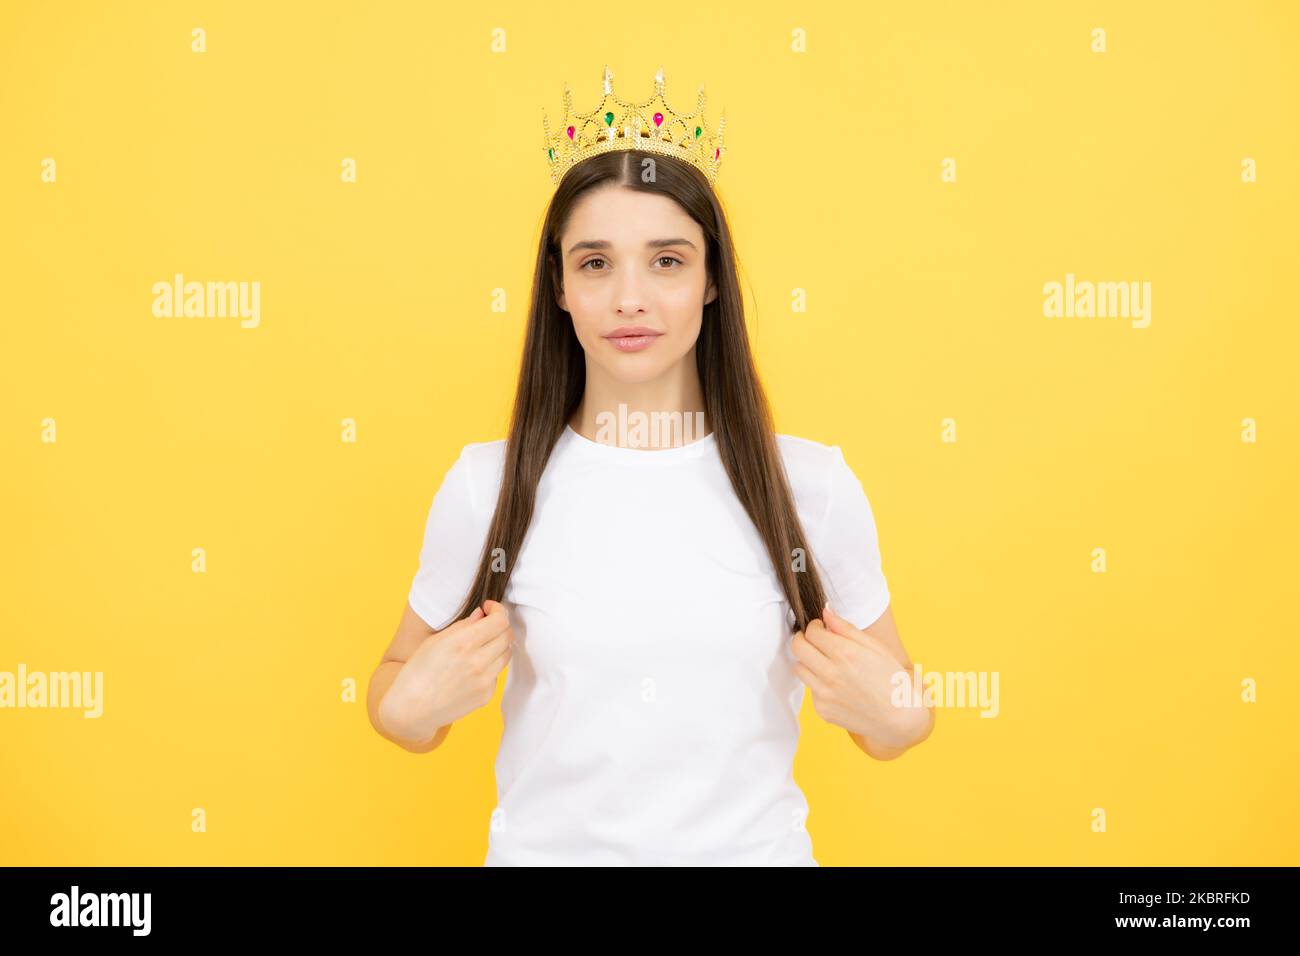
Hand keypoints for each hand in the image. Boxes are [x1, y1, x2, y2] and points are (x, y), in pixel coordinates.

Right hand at [385, 599, 513, 741]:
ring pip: (506, 654)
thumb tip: (482, 615)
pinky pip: (496, 673)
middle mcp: (478, 661)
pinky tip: (471, 670)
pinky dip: (489, 667)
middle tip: (487, 626)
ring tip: (479, 647)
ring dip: (497, 646)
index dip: (498, 611)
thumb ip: (463, 626)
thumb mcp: (434, 641)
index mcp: (463, 643)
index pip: (500, 621)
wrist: (412, 709)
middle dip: (499, 626)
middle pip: (507, 636)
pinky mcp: (487, 695)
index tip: (490, 609)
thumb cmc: (417, 672)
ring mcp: (485, 680)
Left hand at [790, 604, 924, 748]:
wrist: (899, 719)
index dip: (815, 626)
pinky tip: (836, 685)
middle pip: (797, 647)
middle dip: (803, 639)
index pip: (811, 631)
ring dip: (808, 661)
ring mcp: (824, 694)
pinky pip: (810, 689)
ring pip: (799, 668)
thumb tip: (825, 611)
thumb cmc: (892, 679)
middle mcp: (830, 673)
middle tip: (815, 640)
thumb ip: (846, 628)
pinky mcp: (822, 710)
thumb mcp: (875, 647)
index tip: (821, 628)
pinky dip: (818, 683)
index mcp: (845, 654)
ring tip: (826, 663)